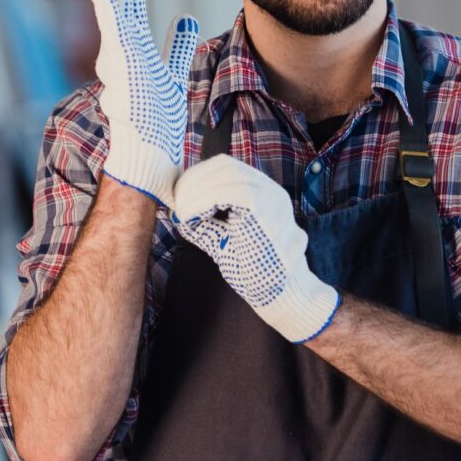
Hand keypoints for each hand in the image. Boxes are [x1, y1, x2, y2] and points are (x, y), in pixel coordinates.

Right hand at [86, 0, 199, 207]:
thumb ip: (177, 45)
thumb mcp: (173, 73)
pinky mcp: (121, 59)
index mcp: (132, 45)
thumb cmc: (156, 118)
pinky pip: (113, 21)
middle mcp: (120, 46)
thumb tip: (187, 18)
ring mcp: (118, 52)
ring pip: (118, 8)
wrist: (147, 151)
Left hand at [172, 155, 339, 342]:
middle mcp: (271, 190)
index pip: (226, 167)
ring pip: (227, 175)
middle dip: (193, 181)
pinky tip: (191, 218)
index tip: (179, 195)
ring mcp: (272, 199)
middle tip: (176, 204)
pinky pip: (231, 193)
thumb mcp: (225, 239)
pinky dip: (204, 201)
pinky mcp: (266, 212)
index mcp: (264, 192)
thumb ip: (207, 222)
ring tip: (182, 213)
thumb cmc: (256, 271)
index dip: (198, 176)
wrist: (284, 295)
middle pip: (225, 165)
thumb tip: (177, 209)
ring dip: (196, 191)